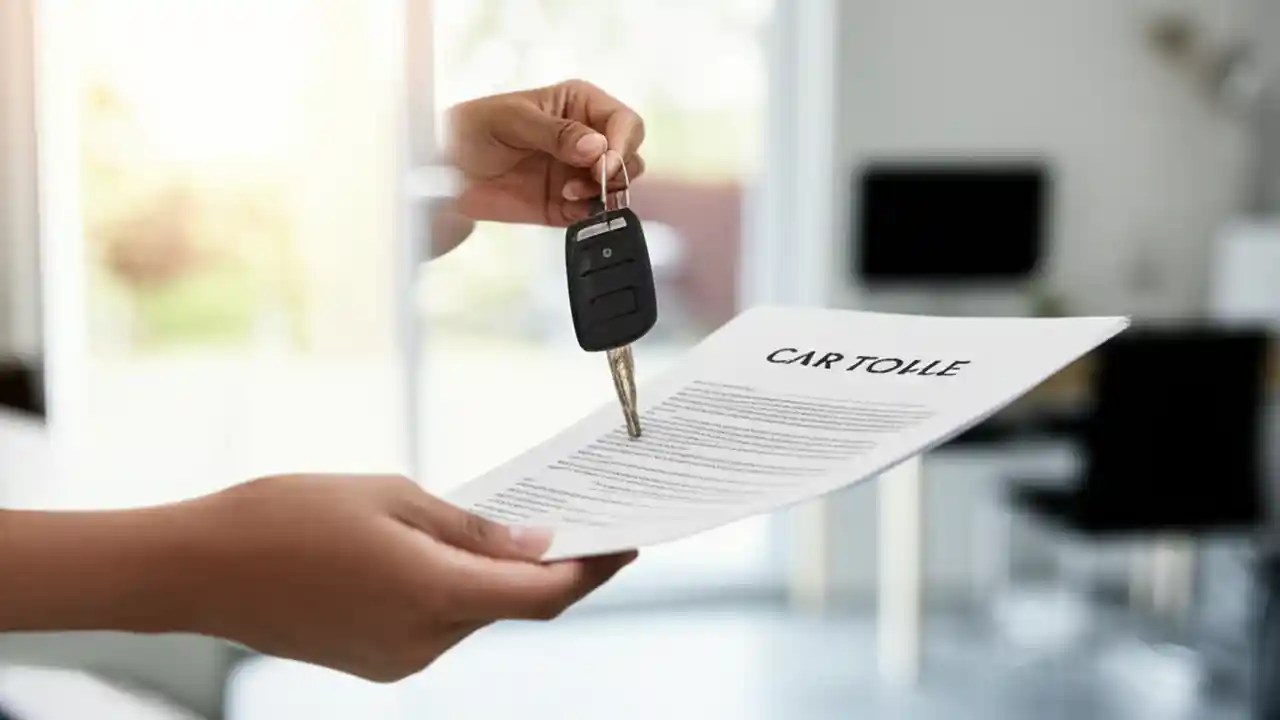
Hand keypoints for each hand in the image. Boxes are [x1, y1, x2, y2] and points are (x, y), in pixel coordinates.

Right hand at [0, 475, 635, 682]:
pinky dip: (456, 591)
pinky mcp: (375, 661)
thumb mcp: (392, 498)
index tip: (628, 543)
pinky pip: (437, 624)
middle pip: (511, 606)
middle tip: (572, 518)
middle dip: (545, 567)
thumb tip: (537, 545)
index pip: (543, 595)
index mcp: (435, 594)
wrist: (198, 569)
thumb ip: (472, 529)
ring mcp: (397, 659)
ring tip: (506, 527)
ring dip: (495, 577)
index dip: (593, 570)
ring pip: (474, 614)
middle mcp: (425, 641)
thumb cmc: (288, 516)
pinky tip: (448, 553)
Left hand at [446, 79, 645, 230]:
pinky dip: (588, 214)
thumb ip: (556, 133)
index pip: (624, 122)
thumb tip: (596, 148)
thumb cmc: (472, 130)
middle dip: (616, 172)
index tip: (606, 162)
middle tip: (588, 181)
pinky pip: (594, 214)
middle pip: (631, 156)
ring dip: (603, 194)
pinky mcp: (567, 206)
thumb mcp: (512, 121)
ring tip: (569, 193)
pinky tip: (564, 206)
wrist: (444, 171)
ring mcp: (578, 173)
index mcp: (579, 105)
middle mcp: (586, 139)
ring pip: (619, 188)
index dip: (623, 143)